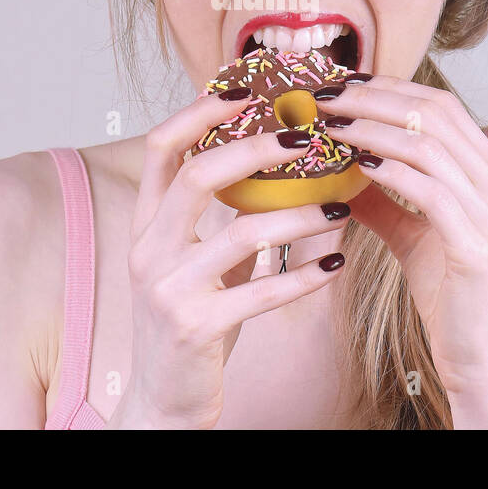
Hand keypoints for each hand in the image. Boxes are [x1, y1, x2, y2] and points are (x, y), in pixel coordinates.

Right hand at [108, 92, 350, 429]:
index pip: (160, 146)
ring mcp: (169, 289)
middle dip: (255, 147)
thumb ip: (227, 220)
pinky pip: (261, 290)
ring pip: (243, 232)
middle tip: (306, 137)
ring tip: (340, 206)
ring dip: (300, 215)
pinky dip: (305, 273)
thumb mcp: (200, 264)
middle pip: (197, 174)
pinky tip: (340, 262)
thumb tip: (282, 167)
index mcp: (147, 225)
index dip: (200, 110)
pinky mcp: (196, 327)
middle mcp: (149, 249)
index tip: (246, 87)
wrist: (163, 402)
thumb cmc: (192, 323)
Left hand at [318, 76, 487, 426]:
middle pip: (432, 113)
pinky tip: (355, 165)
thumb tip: (339, 164)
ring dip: (370, 129)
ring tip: (328, 125)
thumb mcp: (410, 233)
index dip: (387, 87)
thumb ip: (382, 196)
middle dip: (372, 97)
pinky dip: (389, 171)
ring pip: (428, 146)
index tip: (337, 83)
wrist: (480, 358)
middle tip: (322, 94)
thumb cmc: (449, 293)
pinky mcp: (477, 246)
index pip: (438, 106)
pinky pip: (430, 192)